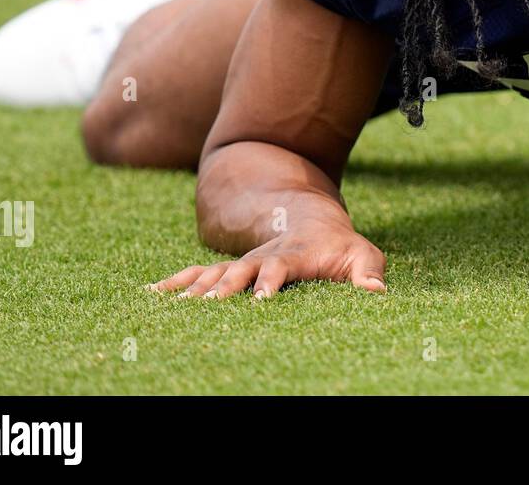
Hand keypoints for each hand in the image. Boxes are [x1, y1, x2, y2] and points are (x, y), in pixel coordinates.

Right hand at [148, 215, 386, 298]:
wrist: (311, 221)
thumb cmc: (340, 247)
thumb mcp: (362, 256)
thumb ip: (369, 272)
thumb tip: (377, 293)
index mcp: (294, 255)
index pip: (280, 267)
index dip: (270, 281)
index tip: (261, 298)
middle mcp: (262, 258)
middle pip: (238, 271)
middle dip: (224, 288)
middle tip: (207, 307)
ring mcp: (242, 262)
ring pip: (213, 273)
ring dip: (193, 288)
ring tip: (172, 307)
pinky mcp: (229, 269)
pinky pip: (199, 273)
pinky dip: (176, 282)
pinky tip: (151, 293)